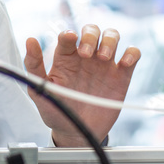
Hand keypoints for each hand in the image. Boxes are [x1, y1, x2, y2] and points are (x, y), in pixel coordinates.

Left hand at [24, 25, 139, 146]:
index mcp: (65, 57)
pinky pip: (132, 55)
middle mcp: (86, 57)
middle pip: (92, 30)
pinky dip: (132, 53)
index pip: (68, 36)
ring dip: (110, 40)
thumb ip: (34, 65)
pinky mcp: (121, 75)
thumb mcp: (40, 90)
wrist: (75, 133)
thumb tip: (30, 40)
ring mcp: (104, 64)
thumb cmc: (56, 110)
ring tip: (104, 57)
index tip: (69, 38)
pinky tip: (125, 62)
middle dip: (90, 35)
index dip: (69, 34)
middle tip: (86, 53)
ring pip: (112, 36)